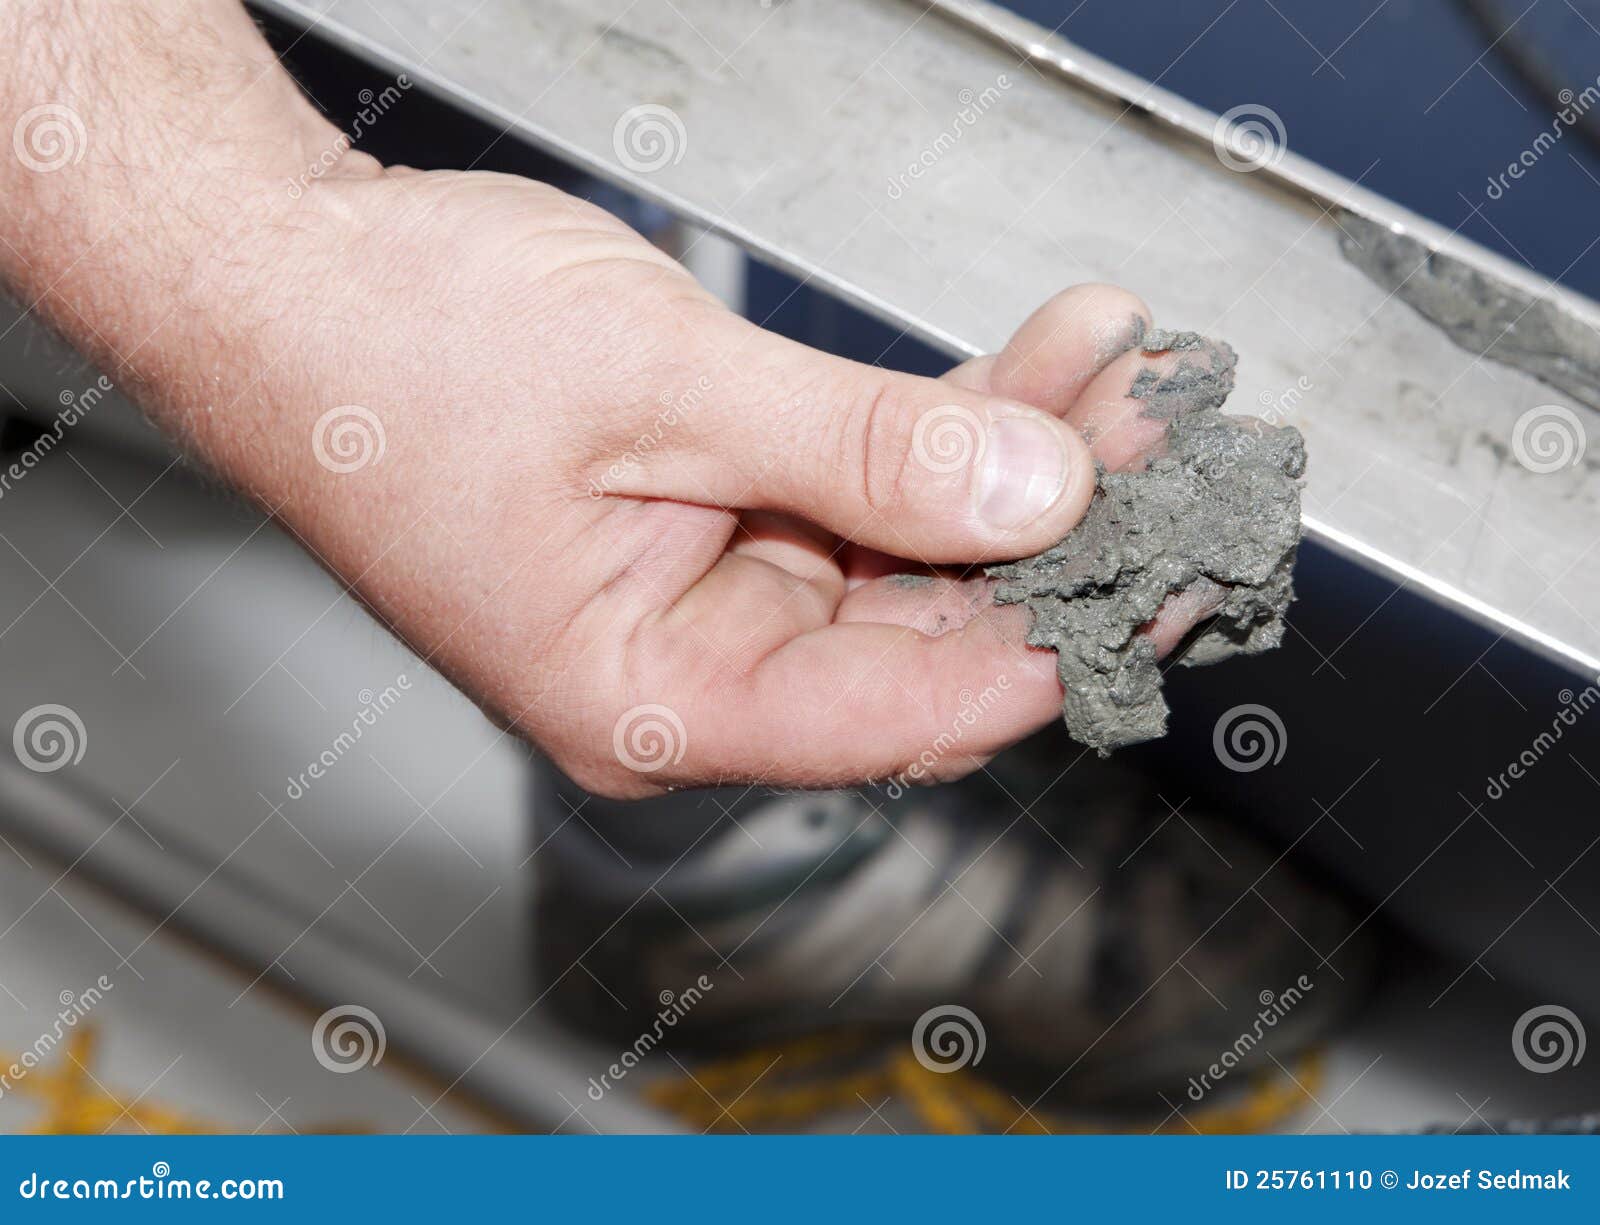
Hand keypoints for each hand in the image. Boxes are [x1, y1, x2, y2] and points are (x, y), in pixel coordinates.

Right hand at [0, 2, 1220, 797]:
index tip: (1165, 571)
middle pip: (931, 634)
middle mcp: (695, 670)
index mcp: (655, 701)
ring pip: (913, 556)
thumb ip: (859, 453)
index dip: (1055, 640)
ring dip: (1016, 463)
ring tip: (1116, 372)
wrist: (284, 280)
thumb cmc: (392, 360)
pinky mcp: (720, 517)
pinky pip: (863, 493)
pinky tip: (1027, 371)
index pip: (909, 712)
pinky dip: (944, 433)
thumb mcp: (661, 395)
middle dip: (1060, 531)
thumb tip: (1030, 499)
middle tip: (1169, 444)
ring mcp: (711, 594)